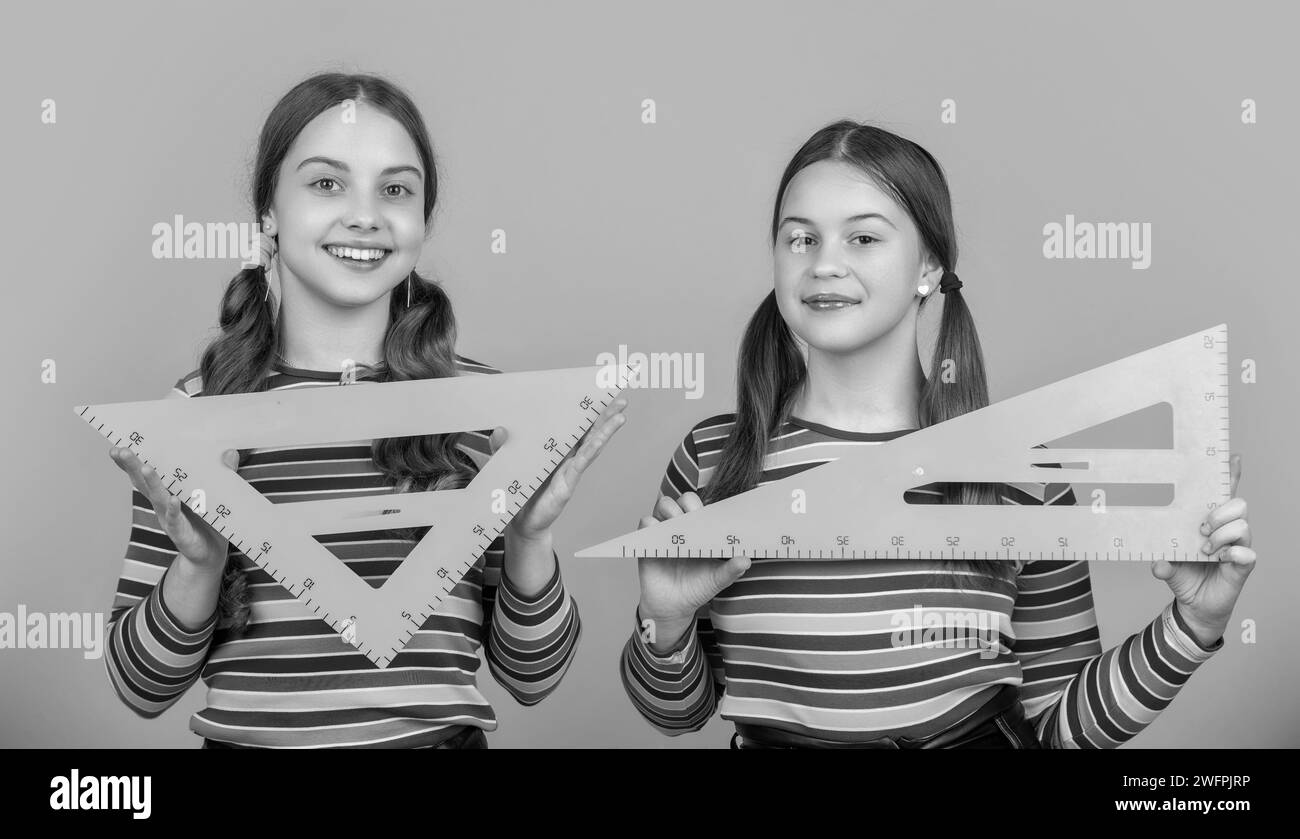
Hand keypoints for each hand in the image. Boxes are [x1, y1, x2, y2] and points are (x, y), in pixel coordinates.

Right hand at [109, 446, 239, 569]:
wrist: (210, 554)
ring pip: (158, 499)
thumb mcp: (216, 494)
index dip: (131, 462)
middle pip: (145, 483)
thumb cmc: (208, 521)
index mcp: (166, 493)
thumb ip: (221, 473)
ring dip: (152, 483)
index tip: (117, 446)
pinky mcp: (181, 533)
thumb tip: (231, 452)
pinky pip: (176, 520)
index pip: (146, 475)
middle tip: (121, 451)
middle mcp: (163, 505)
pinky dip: (174, 510)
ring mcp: (169, 519)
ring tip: (145, 467)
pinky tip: (173, 500)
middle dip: (132, 467)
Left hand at [502, 395, 628, 541]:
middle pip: (589, 431)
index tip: (595, 392)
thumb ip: (501, 447)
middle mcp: (565, 457)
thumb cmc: (517, 493)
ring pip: (592, 445)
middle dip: (605, 415)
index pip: (571, 425)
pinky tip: (602, 438)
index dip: (583, 409)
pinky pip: (582, 463)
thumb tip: (499, 430)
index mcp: (553, 449)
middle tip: (620, 398)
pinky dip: (592, 449)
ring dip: (606, 430)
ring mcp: (569, 469)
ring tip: (621, 416)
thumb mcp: (504, 464)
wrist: (519, 522)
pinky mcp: (567, 483)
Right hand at [636, 491, 750, 627]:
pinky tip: (659, 536)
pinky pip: (645, 523)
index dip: (707, 505)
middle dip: (688, 503)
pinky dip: (651, 525)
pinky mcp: (647, 540)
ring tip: (675, 524)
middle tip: (692, 517)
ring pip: (663, 504)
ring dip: (669, 509)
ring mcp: (665, 530)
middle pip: (684, 499)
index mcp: (702, 531)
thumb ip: (731, 570)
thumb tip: (746, 560)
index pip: (705, 507)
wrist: (673, 607)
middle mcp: (684, 526)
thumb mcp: (717, 579)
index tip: (709, 513)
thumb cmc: (698, 588)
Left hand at [1152, 453, 1254, 646]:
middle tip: (1200, 529)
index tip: (1232, 456)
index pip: (1222, 495)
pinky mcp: (1242, 565)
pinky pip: (1247, 552)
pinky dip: (1233, 552)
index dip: (1230, 475)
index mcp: (1209, 522)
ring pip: (1242, 525)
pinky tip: (1221, 558)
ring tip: (1205, 549)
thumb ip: (1162, 560)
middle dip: (1219, 511)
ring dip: (1221, 534)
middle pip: (1237, 503)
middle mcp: (1226, 530)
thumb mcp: (1167, 565)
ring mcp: (1237, 546)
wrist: (1193, 606)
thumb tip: (1157, 564)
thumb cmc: (1184, 576)